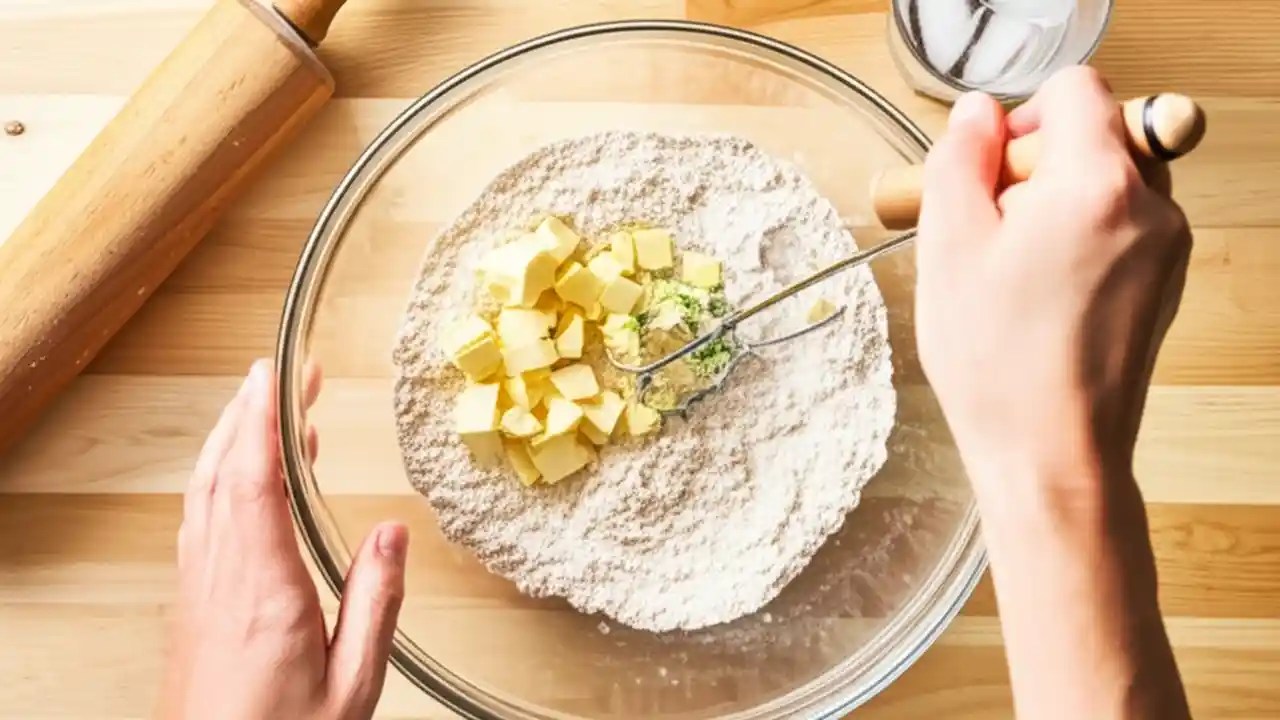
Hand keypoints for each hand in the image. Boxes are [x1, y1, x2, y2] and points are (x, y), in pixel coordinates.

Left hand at [158, 360, 407, 719]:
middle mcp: (218, 580)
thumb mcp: (352, 685)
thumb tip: (393, 534)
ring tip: (266, 412)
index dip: (263, 419)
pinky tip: (243, 482)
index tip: (279, 373)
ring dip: (230, 441)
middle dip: (248, 412)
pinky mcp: (191, 605)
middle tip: (279, 372)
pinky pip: (200, 520)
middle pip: (221, 472)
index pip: (253, 480)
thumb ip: (374, 604)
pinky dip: (221, 480)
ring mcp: (197, 590)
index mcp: (261, 591)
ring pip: (203, 493)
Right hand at [916, 67, 1191, 494]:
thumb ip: (959, 160)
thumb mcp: (948, 247)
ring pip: (1108, 181)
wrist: (1052, 454)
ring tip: (1013, 267)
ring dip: (1056, 202)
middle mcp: (1151, 207)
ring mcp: (1167, 247)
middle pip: (1096, 134)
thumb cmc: (998, 362)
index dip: (1022, 116)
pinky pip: (1122, 226)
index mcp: (1098, 184)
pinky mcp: (1165, 282)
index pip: (1077, 90)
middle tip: (991, 227)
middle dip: (1036, 166)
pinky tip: (1040, 294)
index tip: (990, 167)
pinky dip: (1080, 238)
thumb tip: (977, 115)